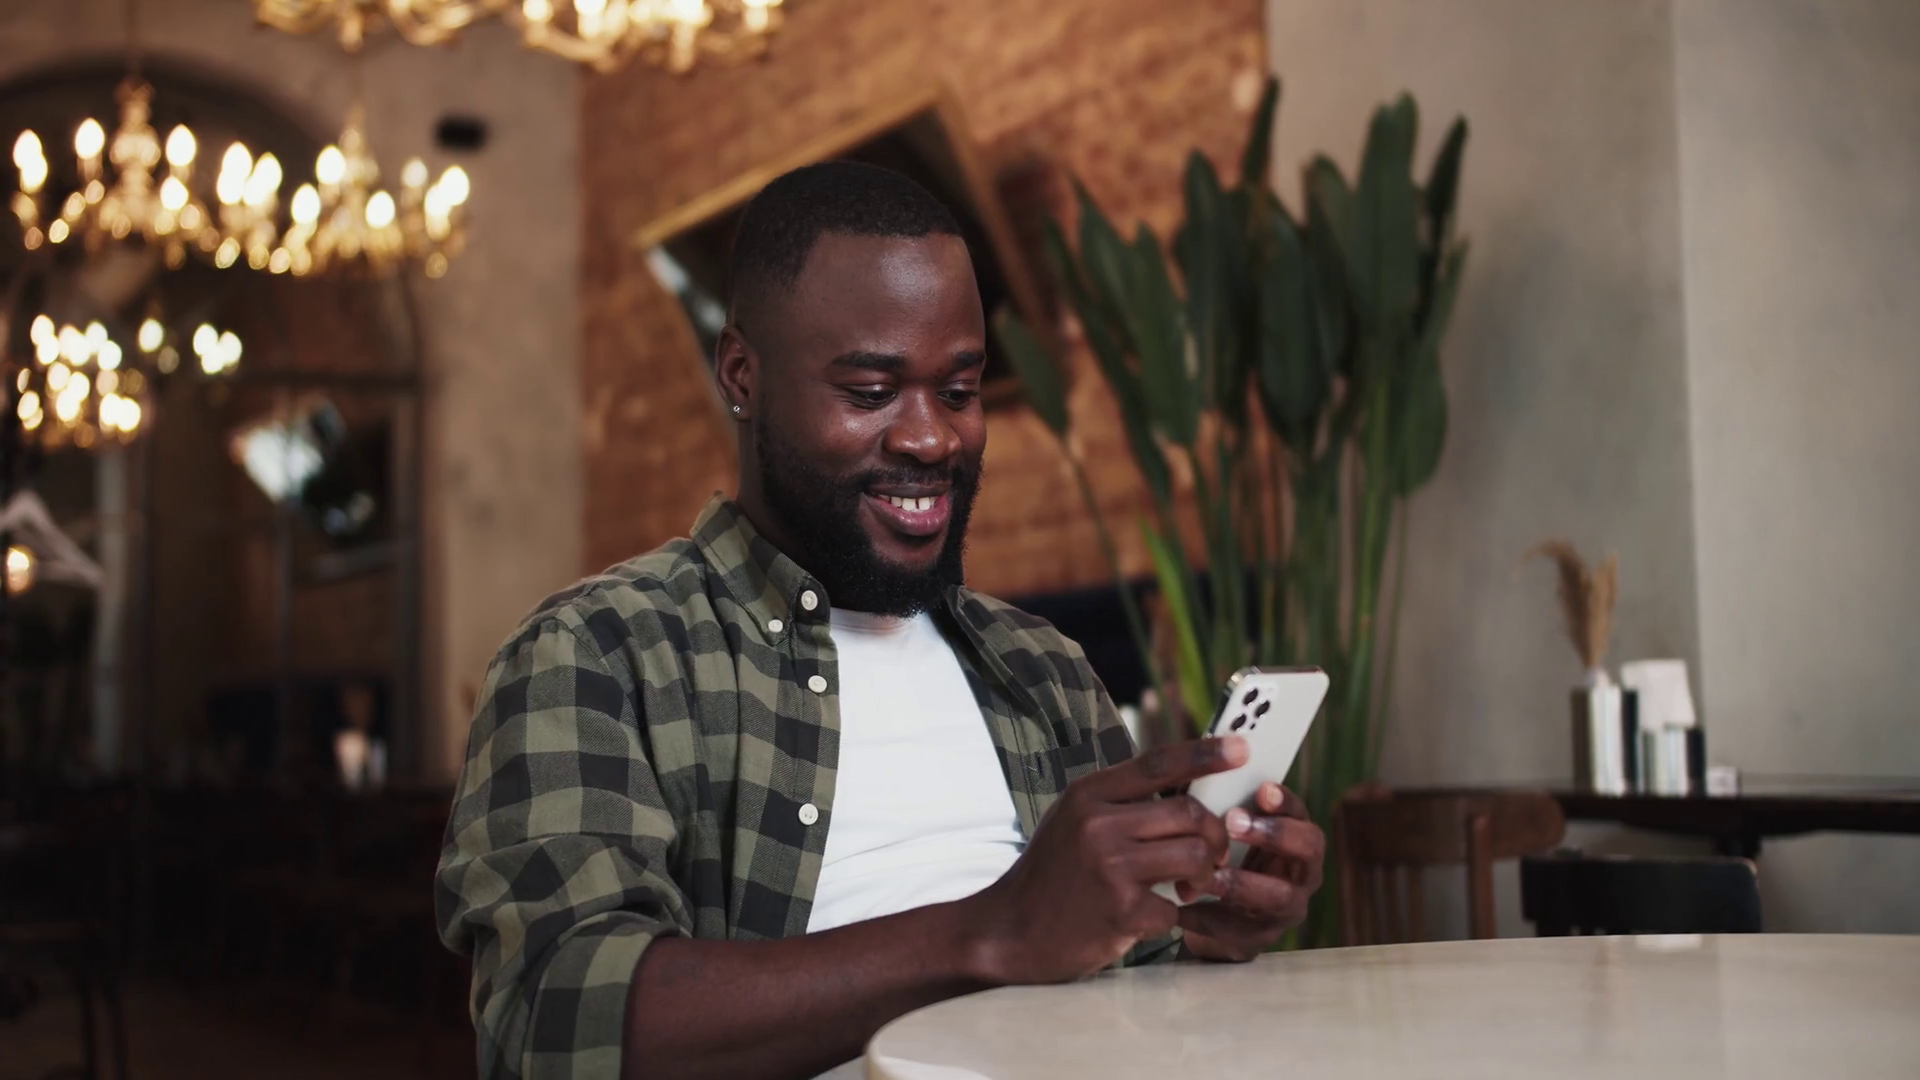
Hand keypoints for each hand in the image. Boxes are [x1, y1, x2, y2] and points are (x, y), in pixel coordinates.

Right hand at [961, 737, 1246, 983]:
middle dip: (1213, 832)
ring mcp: (1110, 869)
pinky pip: (1176, 906)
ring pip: (1195, 854)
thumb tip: (1188, 784)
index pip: (1157, 762)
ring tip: (1189, 886)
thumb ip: (1121, 801)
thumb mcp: (1074, 820)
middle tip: (1213, 852)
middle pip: (1189, 811)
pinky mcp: (1121, 911)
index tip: (1242, 747)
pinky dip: (1172, 915)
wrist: (1009, 930)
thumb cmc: (1052, 874)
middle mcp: (1098, 825)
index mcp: (1088, 795)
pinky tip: (1151, 917)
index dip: (1204, 752)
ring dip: (1204, 874)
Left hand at [1177, 783, 1324, 961]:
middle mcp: (1300, 873)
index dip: (1286, 802)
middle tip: (1233, 823)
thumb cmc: (1218, 859)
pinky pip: (1239, 930)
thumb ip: (1219, 805)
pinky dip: (1207, 916)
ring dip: (1244, 882)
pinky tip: (1181, 907)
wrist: (1207, 918)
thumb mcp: (1222, 831)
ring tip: (1212, 875)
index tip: (1262, 789)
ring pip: (1280, 896)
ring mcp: (1285, 910)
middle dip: (1274, 834)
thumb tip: (1196, 769)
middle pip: (1309, 850)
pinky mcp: (1259, 940)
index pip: (1302, 815)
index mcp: (1293, 839)